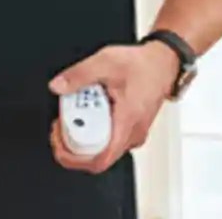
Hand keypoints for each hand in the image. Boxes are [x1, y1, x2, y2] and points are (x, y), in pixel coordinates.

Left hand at [48, 42, 179, 173]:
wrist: (163, 63)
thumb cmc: (143, 66)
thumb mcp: (105, 62)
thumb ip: (78, 75)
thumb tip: (58, 87)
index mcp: (127, 122)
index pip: (100, 159)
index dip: (73, 158)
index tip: (58, 142)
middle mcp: (132, 134)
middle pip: (95, 155)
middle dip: (71, 142)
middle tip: (60, 122)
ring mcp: (132, 134)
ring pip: (101, 147)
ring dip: (80, 134)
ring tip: (72, 112)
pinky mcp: (129, 129)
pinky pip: (107, 137)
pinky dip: (91, 128)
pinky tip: (85, 111)